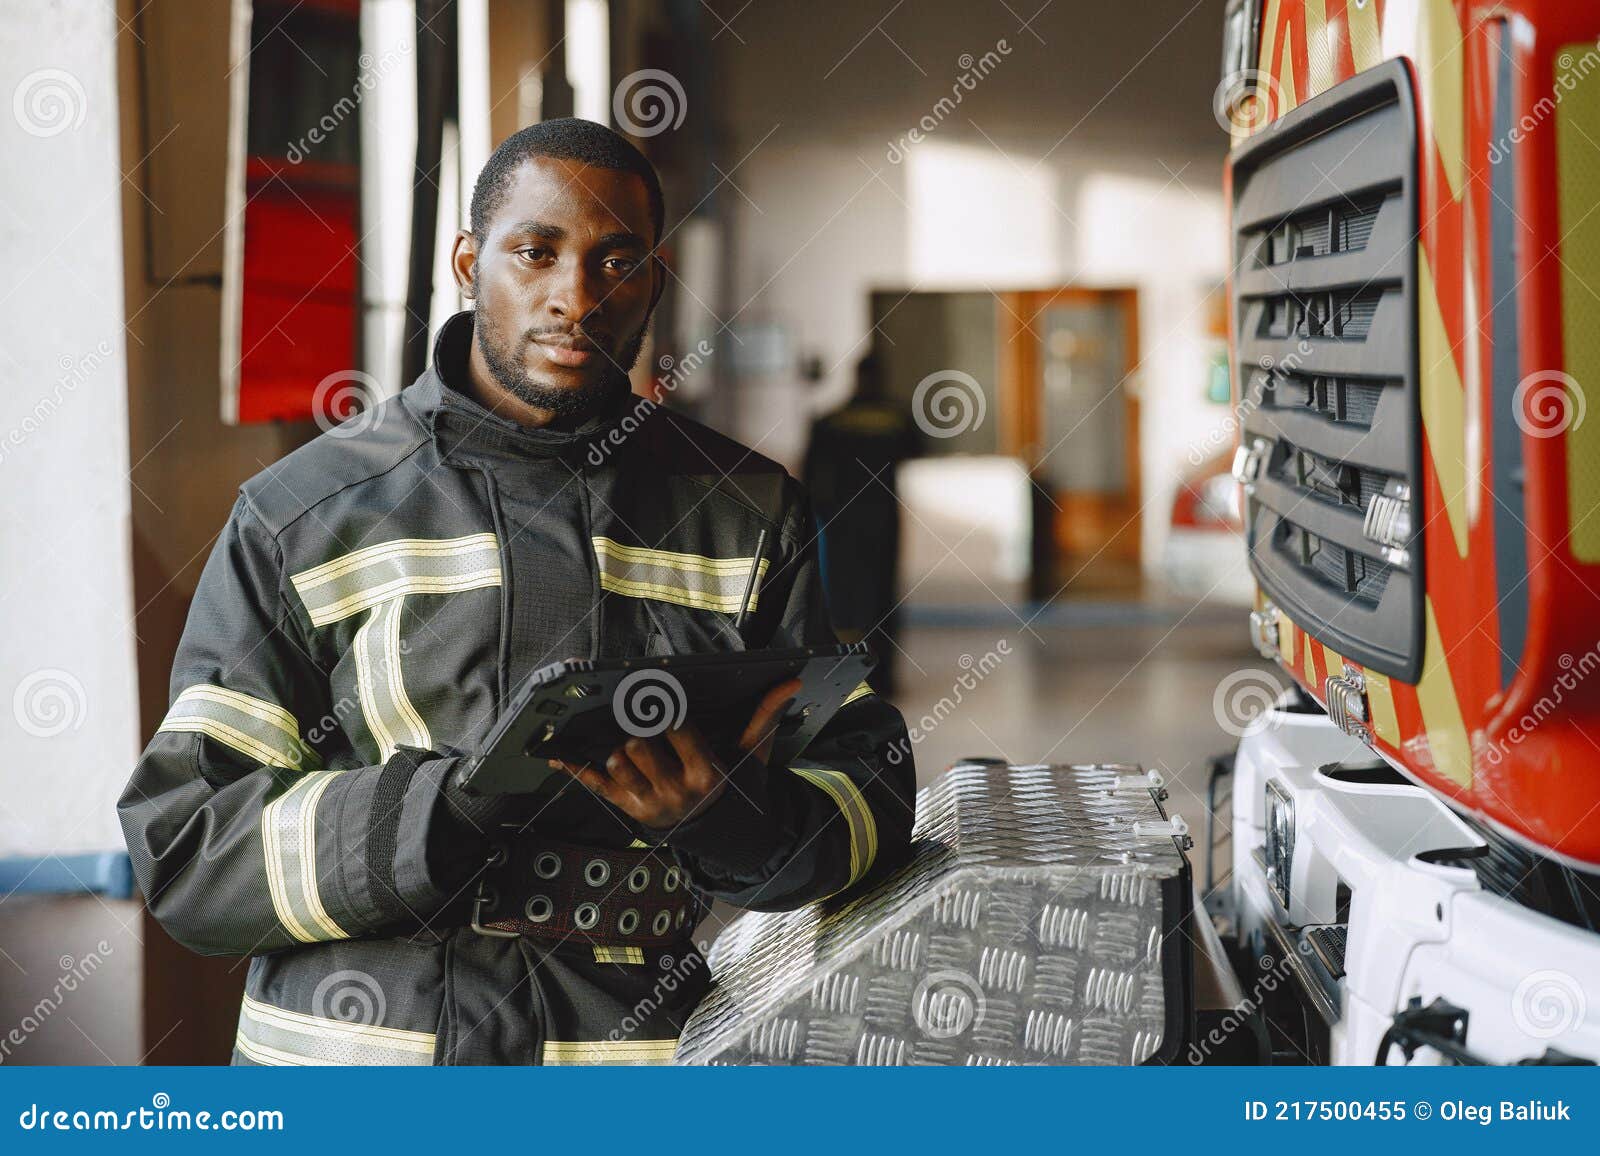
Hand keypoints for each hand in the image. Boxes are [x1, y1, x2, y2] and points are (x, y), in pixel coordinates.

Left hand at [554, 678, 800, 828]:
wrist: (725, 834)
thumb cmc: (737, 785)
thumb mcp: (753, 753)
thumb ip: (766, 714)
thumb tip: (792, 681)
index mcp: (705, 773)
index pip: (676, 732)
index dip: (665, 711)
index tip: (658, 694)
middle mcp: (674, 791)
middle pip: (639, 746)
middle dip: (637, 727)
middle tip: (636, 713)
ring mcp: (649, 803)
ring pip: (617, 763)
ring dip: (617, 746)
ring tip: (627, 737)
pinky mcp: (630, 810)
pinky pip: (597, 787)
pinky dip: (575, 769)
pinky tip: (557, 752)